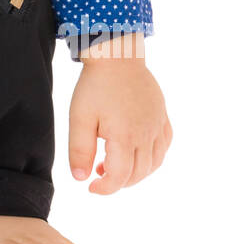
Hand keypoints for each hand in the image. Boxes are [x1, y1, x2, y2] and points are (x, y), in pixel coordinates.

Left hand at [68, 34, 171, 191]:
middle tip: (98, 174)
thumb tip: (80, 178)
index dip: (105, 188)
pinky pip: (164, 146)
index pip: (119, 177)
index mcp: (125, 136)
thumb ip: (79, 150)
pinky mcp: (162, 116)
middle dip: (118, 181)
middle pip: (138, 173)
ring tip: (113, 164)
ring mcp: (157, 125)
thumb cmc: (95, 86)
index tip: (91, 187)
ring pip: (154, 163)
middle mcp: (146, 134)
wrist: (117, 55)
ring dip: (135, 172)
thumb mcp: (79, 118)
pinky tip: (136, 151)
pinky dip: (152, 157)